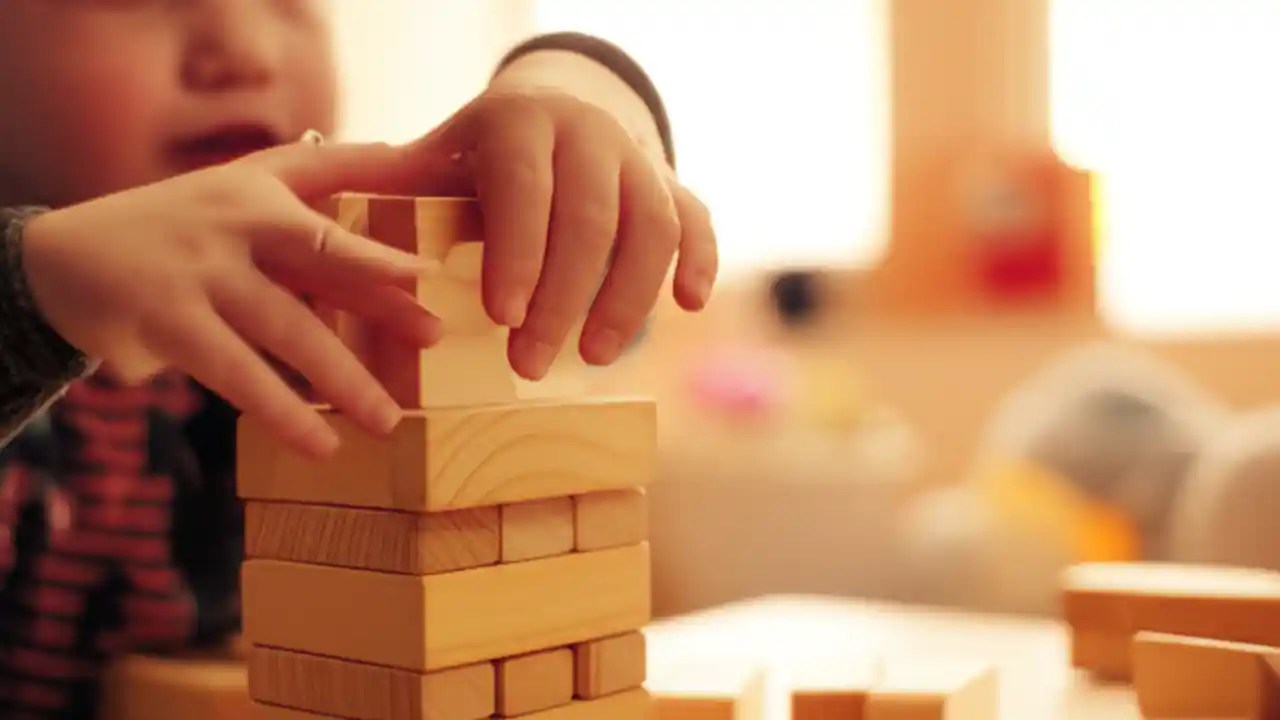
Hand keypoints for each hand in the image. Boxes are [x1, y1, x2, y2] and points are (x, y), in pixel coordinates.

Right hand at [21, 142, 440, 457]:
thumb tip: (401, 152)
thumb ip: (322, 172)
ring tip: (386, 420)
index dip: (381, 245)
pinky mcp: (169, 321)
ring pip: (286, 331)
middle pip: (319, 263)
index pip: (330, 221)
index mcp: (259, 194)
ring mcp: (199, 273)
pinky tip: (319, 444)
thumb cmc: (183, 223)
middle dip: (380, 302)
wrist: (66, 259)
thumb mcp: (247, 182)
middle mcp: (233, 226)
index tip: (432, 270)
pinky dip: (283, 413)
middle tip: (434, 337)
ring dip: (341, 379)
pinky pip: (238, 375)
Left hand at [412, 89, 718, 379]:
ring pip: (651, 227)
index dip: (519, 253)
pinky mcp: (670, 184)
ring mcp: (636, 158)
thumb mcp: (437, 156)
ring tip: (593, 358)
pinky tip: (688, 305)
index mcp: (521, 123)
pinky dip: (701, 261)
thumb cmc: (482, 155)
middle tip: (532, 365)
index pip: (524, 189)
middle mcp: (588, 133)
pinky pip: (697, 220)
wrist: (555, 112)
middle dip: (564, 298)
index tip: (502, 317)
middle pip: (590, 220)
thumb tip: (325, 221)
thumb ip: (394, 185)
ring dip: (628, 298)